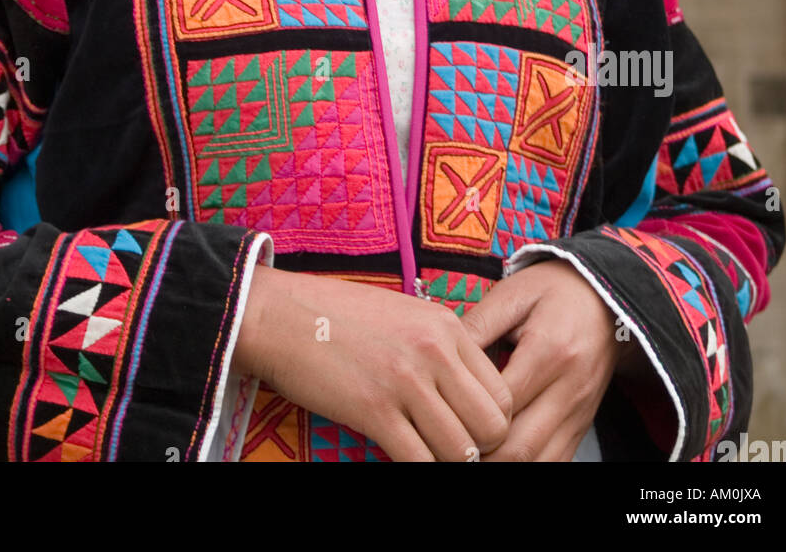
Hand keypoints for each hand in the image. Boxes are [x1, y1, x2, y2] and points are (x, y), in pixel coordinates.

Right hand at [232, 264, 512, 460]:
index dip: (491, 423)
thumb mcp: (406, 315)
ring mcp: (406, 381)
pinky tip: (402, 458)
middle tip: (450, 448)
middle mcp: (435, 351)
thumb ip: (442, 349)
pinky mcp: (374, 409)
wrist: (282, 315)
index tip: (467, 429)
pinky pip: (419, 462)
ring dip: (447, 461)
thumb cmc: (340, 317)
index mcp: (447, 326)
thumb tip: (467, 395)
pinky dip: (418, 469)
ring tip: (425, 453)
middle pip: (493, 426)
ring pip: (462, 451)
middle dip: (479, 448)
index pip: (503, 393)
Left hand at [459, 258, 624, 460]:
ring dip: (502, 465)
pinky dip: (525, 466)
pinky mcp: (582, 426)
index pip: (502, 404)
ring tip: (470, 453)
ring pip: (539, 464)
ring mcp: (578, 414)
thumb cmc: (551, 291)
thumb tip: (440, 357)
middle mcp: (569, 390)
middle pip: (520, 447)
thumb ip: (477, 325)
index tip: (438, 416)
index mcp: (548, 352)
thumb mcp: (511, 294)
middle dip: (481, 455)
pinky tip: (498, 456)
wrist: (603, 298)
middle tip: (450, 442)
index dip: (467, 417)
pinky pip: (555, 462)